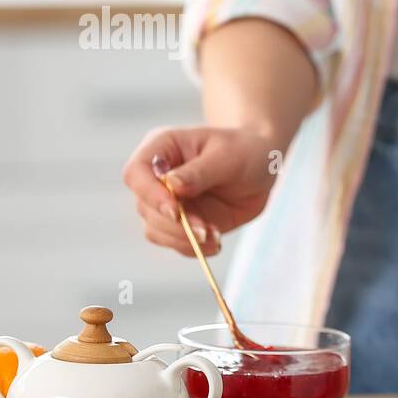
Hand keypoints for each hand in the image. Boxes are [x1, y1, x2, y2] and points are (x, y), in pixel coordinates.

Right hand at [122, 126, 280, 256]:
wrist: (262, 166)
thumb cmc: (243, 150)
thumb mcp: (227, 156)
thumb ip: (199, 171)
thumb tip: (172, 185)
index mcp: (161, 149)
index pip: (136, 173)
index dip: (150, 195)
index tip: (175, 211)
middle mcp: (157, 177)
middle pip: (145, 207)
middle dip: (174, 224)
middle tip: (206, 231)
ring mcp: (167, 202)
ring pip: (155, 229)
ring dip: (183, 239)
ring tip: (215, 237)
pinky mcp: (181, 223)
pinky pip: (174, 243)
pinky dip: (192, 248)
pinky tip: (215, 243)